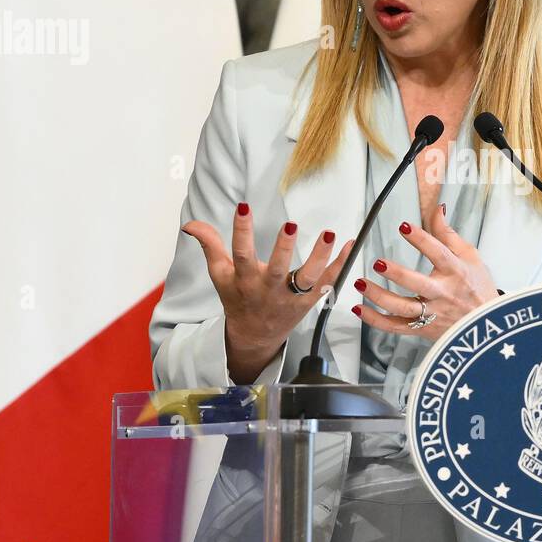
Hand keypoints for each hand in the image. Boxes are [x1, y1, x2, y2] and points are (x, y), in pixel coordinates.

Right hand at [182, 203, 353, 382]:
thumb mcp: (220, 274)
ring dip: (320, 256)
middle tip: (291, 225)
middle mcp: (269, 290)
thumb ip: (209, 246)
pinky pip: (328, 282)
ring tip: (330, 234)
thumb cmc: (238, 299)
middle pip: (276, 269)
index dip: (241, 231)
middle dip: (283, 248)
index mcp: (245, 281)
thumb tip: (191, 223)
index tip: (244, 207)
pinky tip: (350, 245)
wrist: (255, 335)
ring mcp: (291, 297)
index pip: (240, 254)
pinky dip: (341, 265)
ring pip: (307, 278)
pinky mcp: (309, 300)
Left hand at [353, 203, 499, 342]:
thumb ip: (448, 233)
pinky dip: (375, 319)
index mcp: (455, 272)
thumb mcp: (470, 256)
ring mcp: (432, 313)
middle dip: (397, 274)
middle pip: (417, 284)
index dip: (421, 239)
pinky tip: (360, 308)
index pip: (437, 253)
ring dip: (379, 296)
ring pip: (402, 308)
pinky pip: (395, 326)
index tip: (404, 227)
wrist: (487, 325)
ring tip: (361, 282)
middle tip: (378, 263)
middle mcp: (442, 293)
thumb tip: (437, 210)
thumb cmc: (478, 288)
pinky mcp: (422, 328)